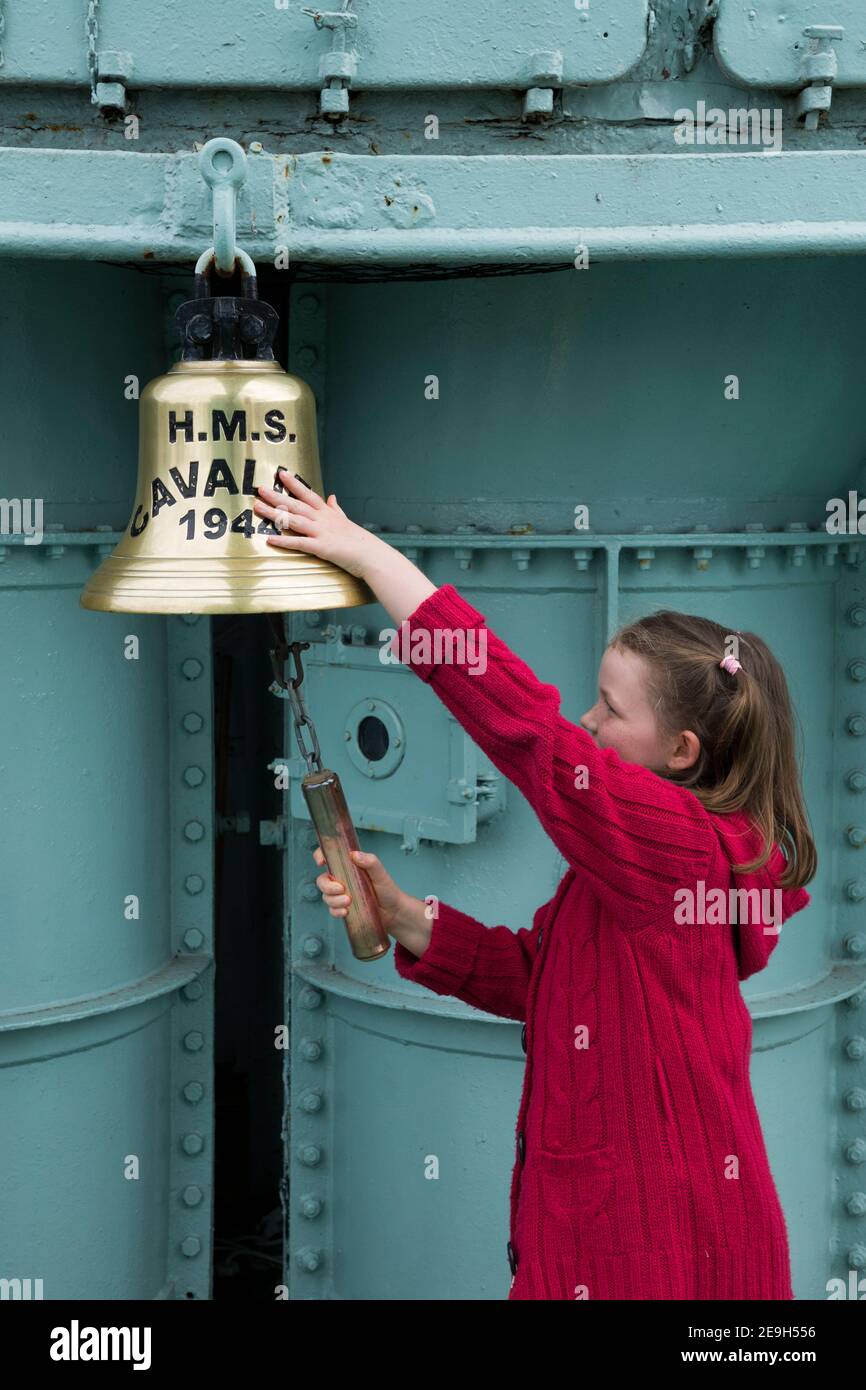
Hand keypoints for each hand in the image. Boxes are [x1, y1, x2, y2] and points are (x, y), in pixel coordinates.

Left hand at [253, 469, 381, 579]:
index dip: (294, 483)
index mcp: (327, 512)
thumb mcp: (345, 519)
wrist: (370, 554)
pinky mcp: (321, 547)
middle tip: (260, 489)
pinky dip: (284, 540)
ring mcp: (320, 532)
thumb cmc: (359, 539)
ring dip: (274, 514)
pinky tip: (270, 538)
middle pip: (295, 505)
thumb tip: (332, 496)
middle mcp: (322, 519)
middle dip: (277, 496)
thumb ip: (335, 508)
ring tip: (258, 508)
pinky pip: (299, 543)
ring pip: (293, 520)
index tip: (281, 474)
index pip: (307, 494)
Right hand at [313, 845, 405, 935]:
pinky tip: (346, 912)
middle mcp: (342, 880)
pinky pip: (332, 910)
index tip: (321, 862)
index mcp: (349, 867)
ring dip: (334, 900)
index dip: (320, 856)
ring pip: (326, 896)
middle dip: (327, 886)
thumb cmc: (388, 890)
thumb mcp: (380, 874)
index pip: (330, 857)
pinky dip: (336, 911)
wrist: (393, 913)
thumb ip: (370, 862)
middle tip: (341, 889)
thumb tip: (355, 854)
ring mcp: (341, 895)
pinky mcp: (343, 908)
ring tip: (349, 902)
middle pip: (322, 880)